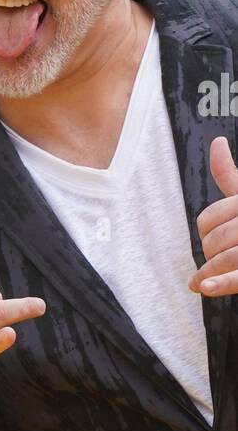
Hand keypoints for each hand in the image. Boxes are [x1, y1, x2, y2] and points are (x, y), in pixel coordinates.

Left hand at [190, 136, 237, 296]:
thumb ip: (229, 174)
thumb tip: (217, 142)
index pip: (209, 219)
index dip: (204, 232)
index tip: (211, 239)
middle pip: (214, 240)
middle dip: (209, 255)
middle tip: (214, 262)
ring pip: (225, 258)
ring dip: (208, 274)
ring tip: (200, 283)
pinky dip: (222, 284)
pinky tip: (206, 288)